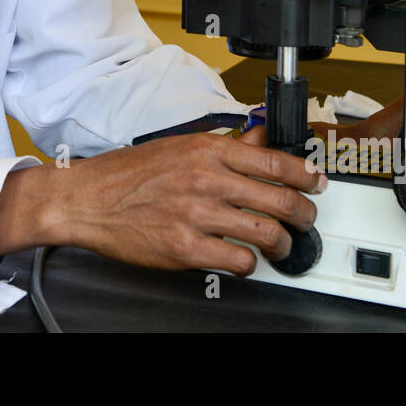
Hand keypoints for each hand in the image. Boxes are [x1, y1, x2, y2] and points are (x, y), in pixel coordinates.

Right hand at [22, 125, 325, 276]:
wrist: (87, 199)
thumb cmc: (128, 174)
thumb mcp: (179, 147)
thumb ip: (225, 147)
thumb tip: (260, 140)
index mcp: (207, 150)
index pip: (275, 161)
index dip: (306, 175)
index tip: (317, 182)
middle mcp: (206, 179)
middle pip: (280, 199)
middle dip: (304, 215)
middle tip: (305, 220)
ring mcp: (197, 214)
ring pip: (266, 232)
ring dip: (282, 244)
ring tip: (279, 246)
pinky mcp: (186, 248)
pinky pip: (239, 261)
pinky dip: (248, 264)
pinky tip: (241, 259)